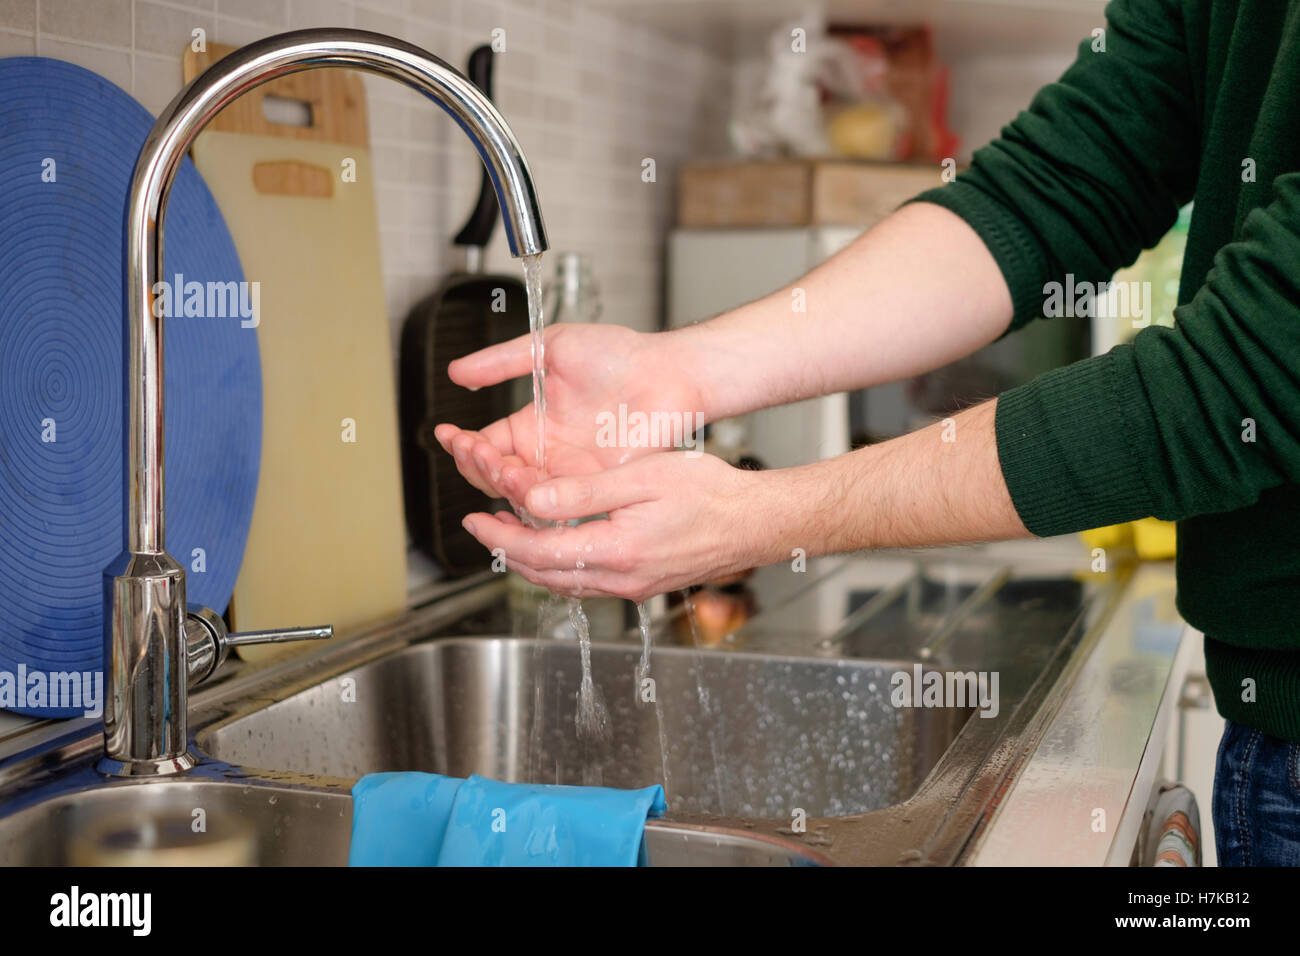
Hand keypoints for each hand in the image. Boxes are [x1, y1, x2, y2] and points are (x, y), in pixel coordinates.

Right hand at [433, 324, 706, 506]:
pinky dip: (533, 500)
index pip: (486, 447)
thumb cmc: (622, 355)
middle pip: (494, 477)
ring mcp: (571, 474)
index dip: (462, 446)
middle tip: (474, 449)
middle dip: (476, 466)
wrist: (670, 372)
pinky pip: (556, 505)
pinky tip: (520, 485)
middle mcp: (548, 455)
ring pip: (520, 496)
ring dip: (500, 483)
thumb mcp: (551, 347)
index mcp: (534, 425)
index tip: (447, 434)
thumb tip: (456, 372)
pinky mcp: (594, 487)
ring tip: (498, 463)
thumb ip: (503, 361)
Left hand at [458, 453, 768, 602]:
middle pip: (544, 576)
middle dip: (507, 553)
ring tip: (511, 534)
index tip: (474, 521)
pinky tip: (558, 545)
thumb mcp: (643, 477)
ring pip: (564, 584)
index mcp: (616, 550)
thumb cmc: (712, 493)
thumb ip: (584, 492)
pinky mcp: (644, 585)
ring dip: (531, 562)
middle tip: (482, 527)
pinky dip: (561, 567)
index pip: (537, 553)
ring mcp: (634, 587)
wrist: (757, 522)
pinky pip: (589, 584)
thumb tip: (534, 500)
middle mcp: (622, 578)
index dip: (498, 538)